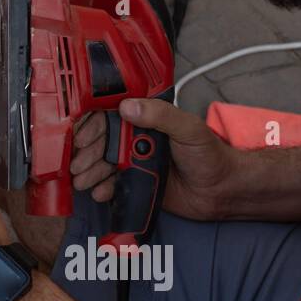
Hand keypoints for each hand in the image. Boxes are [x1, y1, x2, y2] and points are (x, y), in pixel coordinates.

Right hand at [69, 98, 237, 220]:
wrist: (223, 191)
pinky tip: (99, 193)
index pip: (110, 118)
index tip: (80, 137)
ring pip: (103, 164)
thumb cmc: (210, 154)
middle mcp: (135, 139)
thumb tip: (127, 107)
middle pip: (101, 143)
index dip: (92, 127)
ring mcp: (134, 162)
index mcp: (145, 120)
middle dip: (86, 154)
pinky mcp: (136, 183)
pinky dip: (103, 188)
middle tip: (77, 165)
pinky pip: (113, 184)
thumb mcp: (188, 128)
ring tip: (81, 182)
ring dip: (90, 172)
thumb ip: (161, 115)